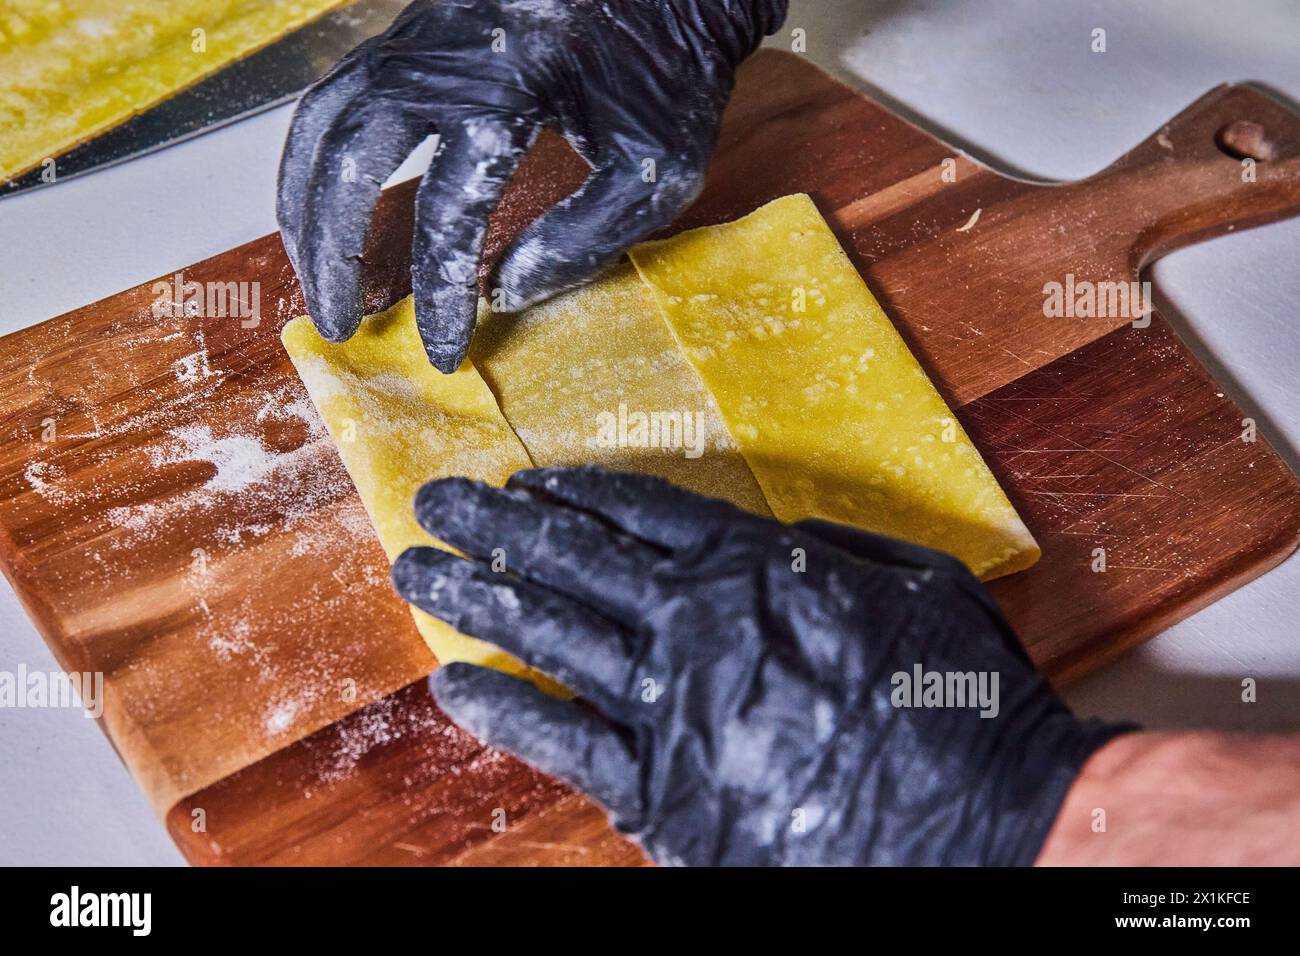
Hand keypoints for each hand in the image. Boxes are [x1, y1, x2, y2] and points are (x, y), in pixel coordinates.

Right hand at [277, 0, 787, 371]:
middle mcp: (442, 55)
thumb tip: (503, 292)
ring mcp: (418, 34)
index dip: (440, 294)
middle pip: (347, 161)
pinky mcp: (414, 29)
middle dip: (334, 254)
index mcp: (507, 88)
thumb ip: (583, 238)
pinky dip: (318, 158)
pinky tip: (327, 206)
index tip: (444, 352)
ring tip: (318, 274)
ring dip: (307, 206)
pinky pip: (337, 96)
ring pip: (321, 122)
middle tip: (341, 322)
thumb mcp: (656, 168)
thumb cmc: (671, 72)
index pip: (449, 213)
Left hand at [392, 467, 1128, 865]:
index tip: (528, 483)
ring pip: (549, 635)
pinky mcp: (662, 787)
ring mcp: (670, 704)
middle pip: (572, 557)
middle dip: (495, 526)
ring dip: (476, 598)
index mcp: (754, 566)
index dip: (575, 493)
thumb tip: (763, 539)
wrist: (986, 821)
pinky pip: (561, 739)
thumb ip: (825, 550)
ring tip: (419, 570)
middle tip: (437, 502)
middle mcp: (696, 623)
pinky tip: (452, 684)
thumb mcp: (915, 583)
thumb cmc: (962, 701)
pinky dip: (502, 710)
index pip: (641, 511)